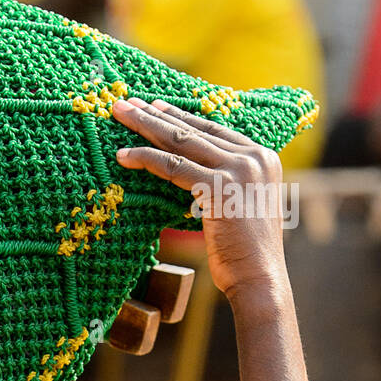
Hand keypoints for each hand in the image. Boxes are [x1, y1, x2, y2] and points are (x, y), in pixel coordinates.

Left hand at [110, 98, 288, 304]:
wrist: (258, 277)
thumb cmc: (242, 250)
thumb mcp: (237, 204)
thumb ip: (221, 181)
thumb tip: (187, 170)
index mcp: (262, 156)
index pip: (212, 128)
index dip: (179, 115)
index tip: (152, 106)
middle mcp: (255, 156)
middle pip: (193, 128)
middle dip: (155, 114)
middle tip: (125, 103)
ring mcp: (240, 169)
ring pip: (181, 141)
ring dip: (145, 126)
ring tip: (118, 115)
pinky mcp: (221, 187)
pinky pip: (174, 167)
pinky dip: (146, 159)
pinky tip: (123, 155)